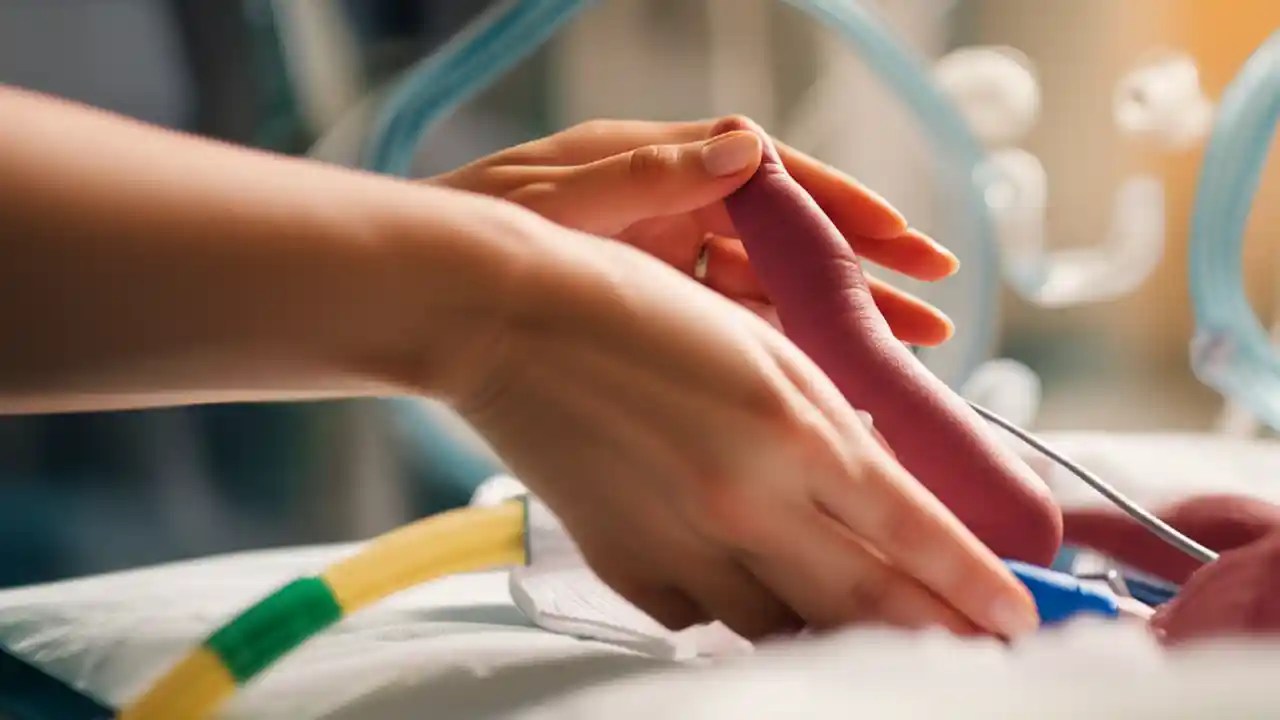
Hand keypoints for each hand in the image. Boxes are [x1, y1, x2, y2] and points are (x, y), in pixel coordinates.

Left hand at [431, 117, 957, 346]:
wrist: (422, 286)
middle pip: (788, 242)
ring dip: (833, 321)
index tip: (904, 242)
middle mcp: (677, 210)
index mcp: (663, 167)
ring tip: (901, 355)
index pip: (775, 181)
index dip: (845, 211)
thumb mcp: (561, 196)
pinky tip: (821, 382)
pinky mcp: (655, 312)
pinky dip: (776, 353)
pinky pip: (730, 330)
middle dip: (861, 274)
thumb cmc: (480, 223)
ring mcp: (669, 264)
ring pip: (770, 293)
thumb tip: (744, 142)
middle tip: (932, 307)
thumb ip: (649, 174)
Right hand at [448, 205, 1037, 640]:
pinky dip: (742, 608)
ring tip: (866, 620)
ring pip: (785, 625)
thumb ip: (832, 428)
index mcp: (793, 435)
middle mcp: (747, 505)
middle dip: (934, 633)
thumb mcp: (764, 348)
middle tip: (978, 650)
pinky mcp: (629, 567)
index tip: (1018, 615)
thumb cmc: (640, 309)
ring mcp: (683, 547)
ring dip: (835, 628)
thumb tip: (884, 496)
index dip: (976, 586)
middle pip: (866, 604)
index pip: (915, 537)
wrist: (511, 321)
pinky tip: (752, 582)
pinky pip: (706, 617)